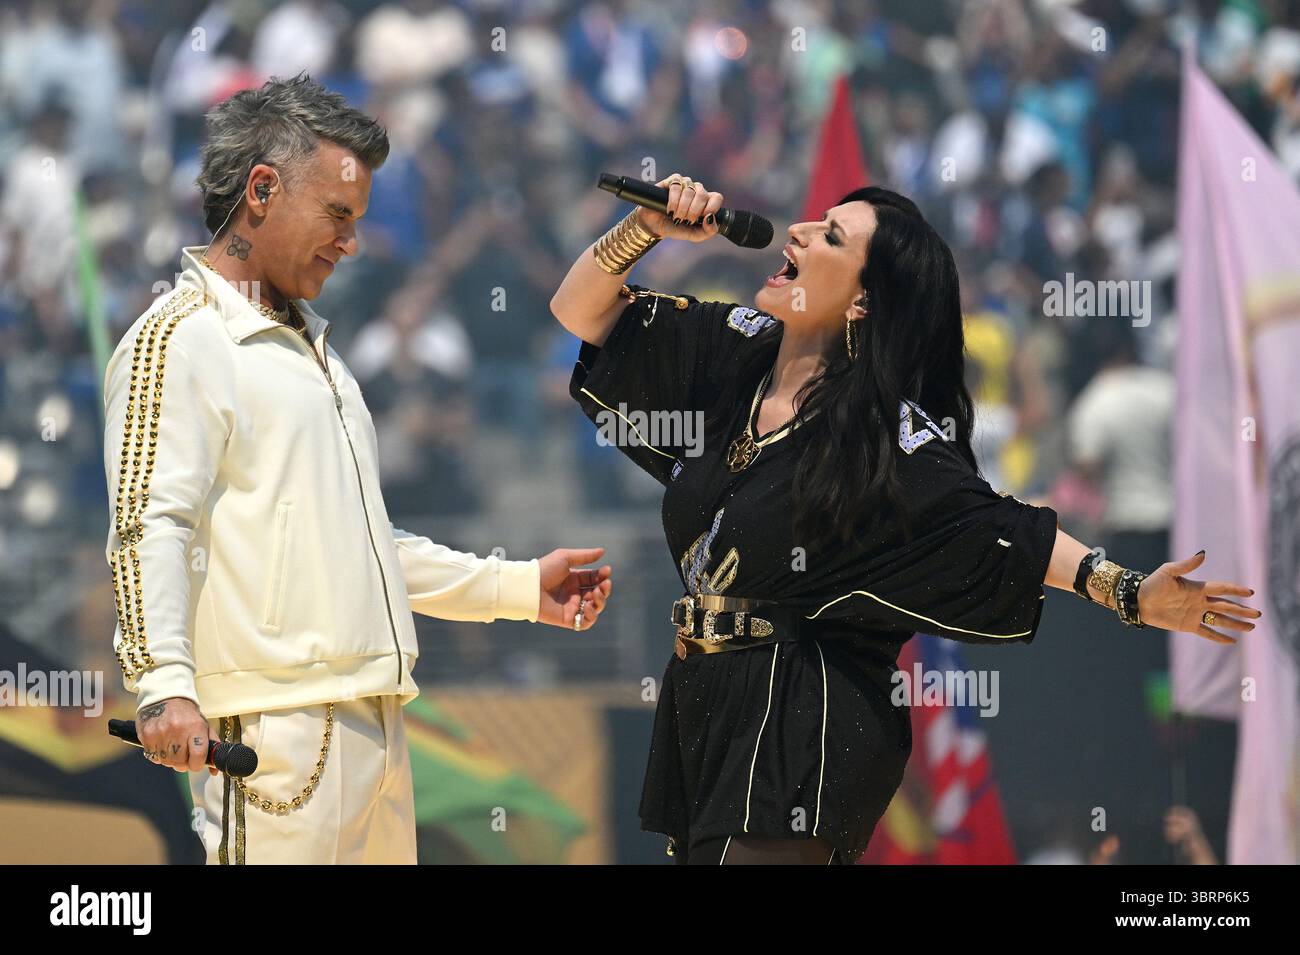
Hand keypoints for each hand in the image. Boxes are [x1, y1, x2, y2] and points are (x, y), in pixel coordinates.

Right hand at [137, 697, 219, 774]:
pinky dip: (158, 755)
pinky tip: (162, 745)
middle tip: (183, 755)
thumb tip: (214, 770)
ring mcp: (161, 733)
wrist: (165, 697)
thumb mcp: (203, 725)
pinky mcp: (147, 736)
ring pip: (166, 762)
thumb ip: (211, 746)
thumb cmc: (187, 714)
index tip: (196, 763)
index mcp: (196, 727)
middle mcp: (178, 730)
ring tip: (172, 748)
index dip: (197, 764)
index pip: (198, 756)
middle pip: (180, 763)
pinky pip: (153, 757)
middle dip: (183, 764)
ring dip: (170, 760)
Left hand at [536, 547, 612, 630]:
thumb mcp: (565, 558)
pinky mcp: (568, 619)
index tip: (607, 571)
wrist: (528, 586)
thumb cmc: (544, 569)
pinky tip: (588, 606)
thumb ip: (585, 556)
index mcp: (573, 579)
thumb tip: (603, 551)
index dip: (603, 576)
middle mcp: (574, 594)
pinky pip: (585, 622)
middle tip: (605, 584)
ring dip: (601, 601)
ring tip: (596, 593)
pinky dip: (591, 615)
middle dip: (605, 589)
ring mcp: (571, 607)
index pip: (594, 579)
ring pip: (595, 608)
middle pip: (598, 594)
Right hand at [635, 173, 723, 242]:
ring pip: (689, 191)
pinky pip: (677, 185)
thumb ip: (708, 231)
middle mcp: (696, 191)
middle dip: (693, 211)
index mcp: (705, 203)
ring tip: (675, 216)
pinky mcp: (672, 181)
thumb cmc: (675, 228)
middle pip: (702, 194)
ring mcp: (685, 184)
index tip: (703, 217)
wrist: (654, 226)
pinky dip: (674, 200)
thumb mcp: (694, 235)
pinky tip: (669, 209)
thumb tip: (710, 218)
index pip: (716, 198)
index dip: (712, 207)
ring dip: (682, 208)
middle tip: (685, 220)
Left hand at [1135, 551, 1260, 642]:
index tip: (1250, 592)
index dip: (1236, 590)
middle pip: (1226, 606)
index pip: (1221, 589)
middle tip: (1258, 614)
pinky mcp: (1187, 625)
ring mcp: (1195, 614)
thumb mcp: (1168, 571)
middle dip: (1242, 610)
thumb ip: (1186, 565)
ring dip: (1236, 624)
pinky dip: (1219, 637)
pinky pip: (1207, 632)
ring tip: (1252, 627)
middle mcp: (1199, 601)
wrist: (1138, 600)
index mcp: (1197, 588)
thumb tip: (1203, 553)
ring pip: (1220, 620)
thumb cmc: (1152, 583)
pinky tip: (1232, 641)